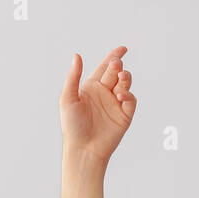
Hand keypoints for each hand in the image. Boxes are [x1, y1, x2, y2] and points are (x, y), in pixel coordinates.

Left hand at [60, 46, 135, 164]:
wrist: (83, 149)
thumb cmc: (72, 126)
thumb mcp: (68, 98)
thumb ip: (73, 77)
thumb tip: (77, 55)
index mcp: (92, 87)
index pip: (105, 67)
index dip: (114, 56)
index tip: (122, 49)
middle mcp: (105, 93)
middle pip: (116, 72)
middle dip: (117, 66)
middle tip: (116, 65)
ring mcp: (115, 103)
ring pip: (126, 83)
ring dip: (125, 78)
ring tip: (120, 78)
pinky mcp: (124, 115)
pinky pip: (131, 100)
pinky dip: (128, 95)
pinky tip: (120, 96)